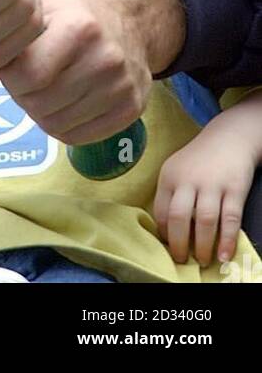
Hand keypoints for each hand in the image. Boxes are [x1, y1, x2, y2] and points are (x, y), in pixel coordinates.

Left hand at [0, 0, 151, 144]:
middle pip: (40, 103)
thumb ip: (2, 47)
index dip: (11, 76)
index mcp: (79, 27)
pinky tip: (66, 102)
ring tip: (48, 89)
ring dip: (41, 113)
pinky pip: (79, 137)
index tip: (13, 67)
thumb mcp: (37, 14)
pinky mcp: (132, 109)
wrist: (127, 20)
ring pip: (57, 125)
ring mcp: (122, 86)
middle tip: (28, 80)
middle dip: (23, 96)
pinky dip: (64, 126)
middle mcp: (105, 58)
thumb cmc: (72, 16)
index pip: (28, 74)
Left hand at [154, 120, 255, 266]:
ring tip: (202, 260)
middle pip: (179, 217)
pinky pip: (230, 219)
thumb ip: (172, 194)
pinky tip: (224, 255)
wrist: (229, 137)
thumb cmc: (199, 159)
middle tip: (182, 260)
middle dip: (179, 244)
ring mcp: (213, 184)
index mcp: (170, 175)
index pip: (161, 210)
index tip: (168, 246)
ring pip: (205, 221)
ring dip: (203, 246)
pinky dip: (227, 240)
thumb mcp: (177, 169)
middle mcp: (189, 179)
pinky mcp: (235, 188)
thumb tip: (167, 230)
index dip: (164, 232)